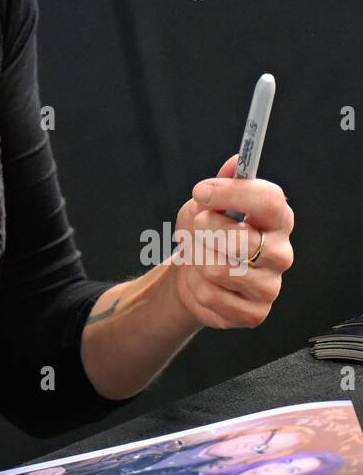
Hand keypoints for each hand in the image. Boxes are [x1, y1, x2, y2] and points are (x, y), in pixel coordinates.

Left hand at [170, 153, 294, 329]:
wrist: (192, 273)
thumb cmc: (204, 233)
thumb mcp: (205, 203)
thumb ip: (222, 183)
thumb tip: (236, 161)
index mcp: (277, 219)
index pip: (269, 201)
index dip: (231, 194)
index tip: (200, 192)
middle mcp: (281, 252)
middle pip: (241, 238)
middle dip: (204, 231)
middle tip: (196, 230)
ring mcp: (271, 285)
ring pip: (220, 269)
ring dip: (198, 260)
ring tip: (201, 257)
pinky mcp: (256, 313)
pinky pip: (213, 296)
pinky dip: (198, 288)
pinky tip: (205, 283)